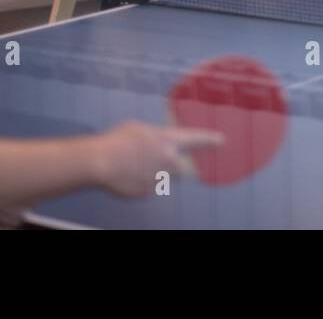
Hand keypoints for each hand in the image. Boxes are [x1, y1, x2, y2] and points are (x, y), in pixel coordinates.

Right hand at [90, 121, 221, 198]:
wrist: (101, 162)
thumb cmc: (117, 141)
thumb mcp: (139, 129)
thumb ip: (155, 136)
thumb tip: (157, 143)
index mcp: (167, 140)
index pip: (195, 140)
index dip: (209, 140)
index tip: (222, 141)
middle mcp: (169, 160)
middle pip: (182, 166)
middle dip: (173, 164)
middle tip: (154, 160)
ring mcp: (160, 178)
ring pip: (165, 177)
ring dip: (157, 173)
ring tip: (135, 166)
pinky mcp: (150, 192)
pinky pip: (151, 187)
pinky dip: (144, 183)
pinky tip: (129, 175)